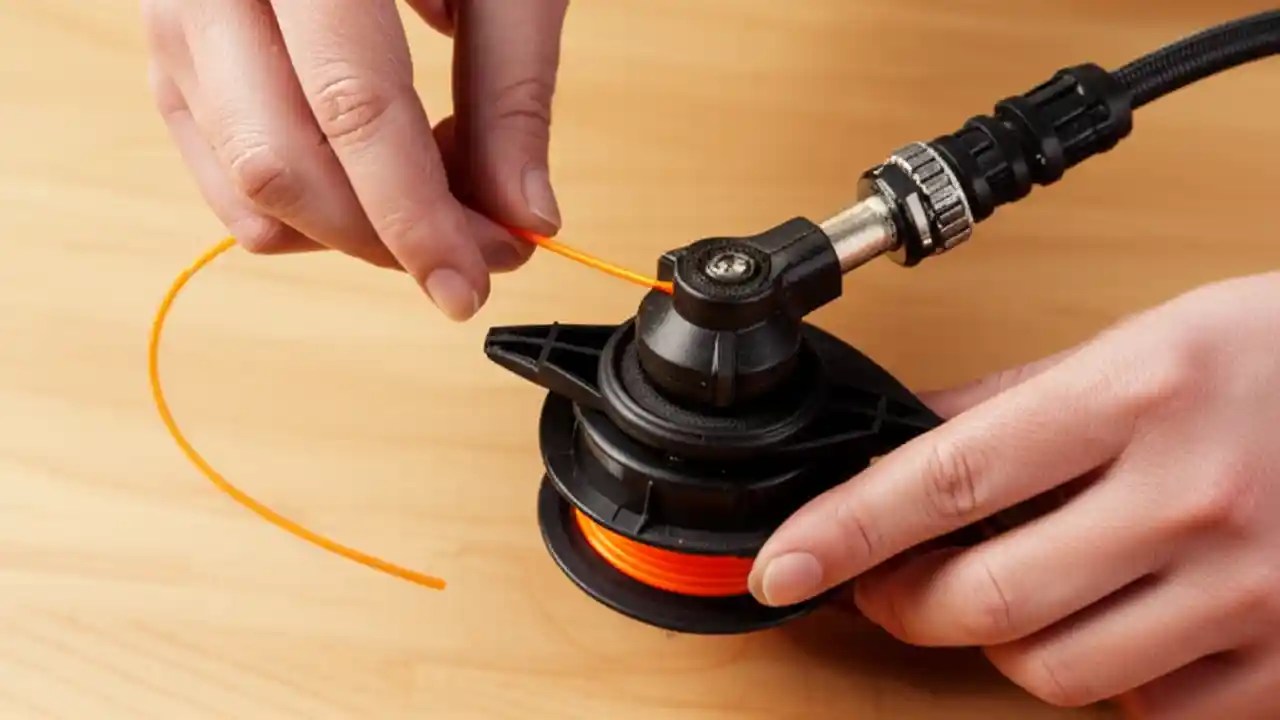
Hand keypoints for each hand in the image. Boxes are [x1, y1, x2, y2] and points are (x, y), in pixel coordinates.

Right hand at [143, 0, 568, 320]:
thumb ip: (511, 89)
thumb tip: (526, 218)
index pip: (352, 108)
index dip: (417, 217)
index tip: (473, 284)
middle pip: (281, 165)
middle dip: (386, 239)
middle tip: (478, 253)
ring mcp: (175, 17)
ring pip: (244, 187)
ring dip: (350, 233)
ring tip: (433, 200)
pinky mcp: (171, 55)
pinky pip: (223, 176)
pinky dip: (306, 210)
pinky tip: (372, 179)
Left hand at [748, 273, 1279, 717]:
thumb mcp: (1146, 340)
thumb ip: (1015, 398)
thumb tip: (903, 434)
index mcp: (1140, 393)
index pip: (947, 479)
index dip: (844, 531)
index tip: (781, 566)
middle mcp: (1192, 497)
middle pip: (985, 601)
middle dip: (905, 604)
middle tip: (887, 583)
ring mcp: (1248, 591)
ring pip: (1055, 671)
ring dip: (1003, 641)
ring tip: (1015, 591)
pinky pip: (1148, 709)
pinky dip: (1109, 676)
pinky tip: (1119, 620)